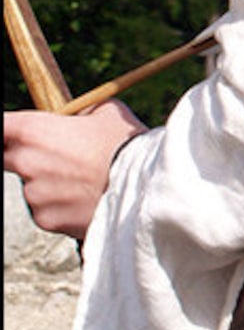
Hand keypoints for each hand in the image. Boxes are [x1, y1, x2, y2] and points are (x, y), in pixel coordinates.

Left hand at [3, 101, 147, 239]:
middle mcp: (25, 162)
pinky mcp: (44, 219)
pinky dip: (61, 204)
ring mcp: (32, 194)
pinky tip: (87, 196)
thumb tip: (73, 119)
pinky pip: (46, 208)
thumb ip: (78, 115)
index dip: (5, 130)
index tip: (9, 132)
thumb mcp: (104, 110)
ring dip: (48, 182)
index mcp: (33, 130)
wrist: (143, 183)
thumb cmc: (124, 142)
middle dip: (25, 155)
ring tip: (85, 178)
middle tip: (56, 154)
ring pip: (32, 185)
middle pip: (5, 158)